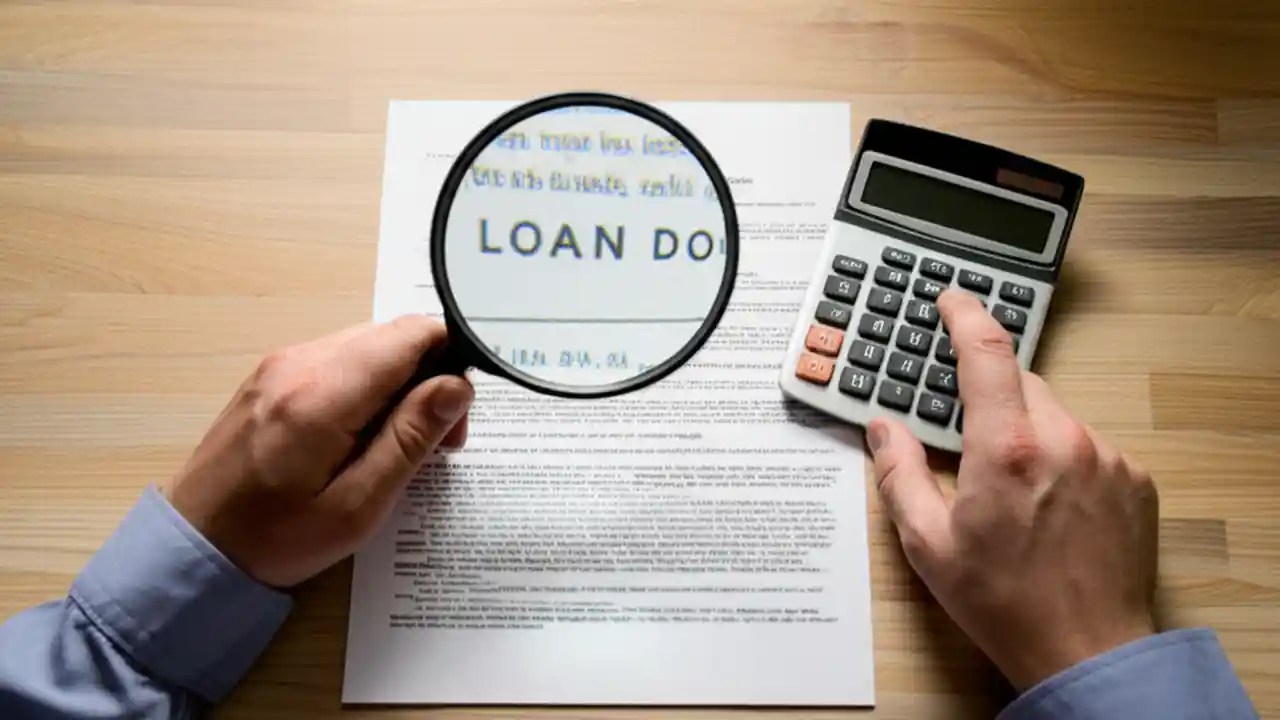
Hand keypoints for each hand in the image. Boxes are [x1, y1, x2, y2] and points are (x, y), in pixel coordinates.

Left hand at [161, 316, 472, 587]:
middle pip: (394, 336)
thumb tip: (456, 386)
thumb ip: (409, 439)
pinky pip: (340, 361)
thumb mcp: (357, 506)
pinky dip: (367, 389)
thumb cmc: (274, 540)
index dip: (451, 364)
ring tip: (395, 447)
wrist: (191, 548)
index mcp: (323, 393)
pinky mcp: (271, 376)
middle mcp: (299, 361)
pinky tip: (360, 438)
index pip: (413, 334)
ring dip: (399, 385)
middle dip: (429, 379)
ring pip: (369, 347)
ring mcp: (280, 364)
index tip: (453, 419)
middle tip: (433, 445)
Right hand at [867, 290, 1158, 689]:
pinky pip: (1090, 445)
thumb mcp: (928, 543)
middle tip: (968, 445)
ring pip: (1056, 415)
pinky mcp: (1135, 479)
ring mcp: (1107, 457)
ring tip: (1013, 495)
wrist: (1088, 650)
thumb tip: (881, 429)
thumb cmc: (1006, 603)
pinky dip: (1063, 459)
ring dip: (1028, 433)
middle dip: (989, 400)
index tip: (950, 299)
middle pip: (1020, 383)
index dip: (964, 315)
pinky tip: (1050, 506)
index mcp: (1005, 448)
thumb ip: (898, 474)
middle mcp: (1064, 439)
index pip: (985, 352)